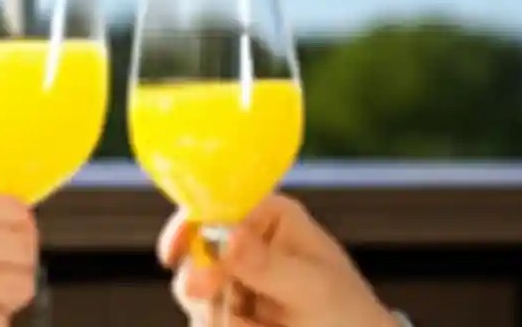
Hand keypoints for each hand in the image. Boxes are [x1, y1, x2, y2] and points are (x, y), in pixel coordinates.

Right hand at [158, 193, 396, 326]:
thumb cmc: (349, 314)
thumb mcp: (313, 288)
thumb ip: (268, 265)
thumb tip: (228, 235)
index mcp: (269, 219)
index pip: (216, 206)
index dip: (188, 225)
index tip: (172, 253)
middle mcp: (245, 246)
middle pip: (195, 254)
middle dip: (200, 282)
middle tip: (214, 301)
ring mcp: (233, 283)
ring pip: (195, 294)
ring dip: (216, 315)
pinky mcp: (228, 315)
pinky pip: (204, 320)